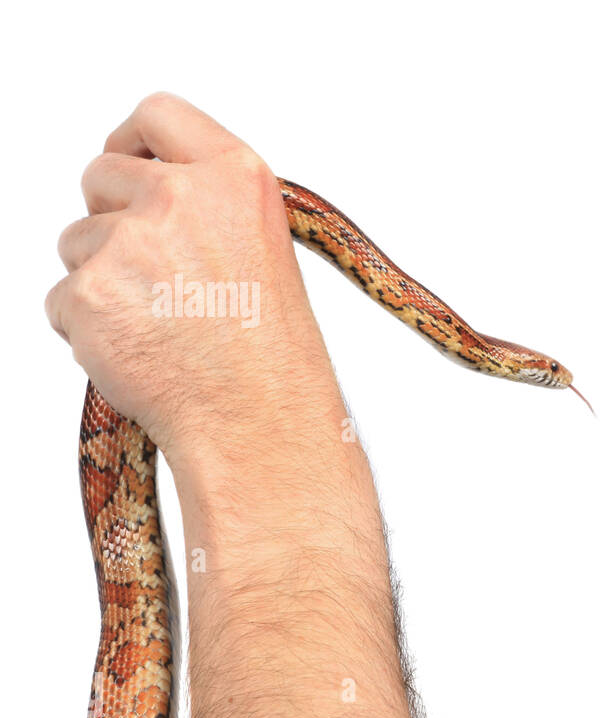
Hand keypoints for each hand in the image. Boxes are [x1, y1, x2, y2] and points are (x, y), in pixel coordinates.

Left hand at [46, 92, 329, 464]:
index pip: (159, 115)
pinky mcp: (88, 294)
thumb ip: (208, 204)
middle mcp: (181, 199)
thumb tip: (146, 192)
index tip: (132, 160)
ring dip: (101, 278)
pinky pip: (62, 298)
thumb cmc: (270, 351)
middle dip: (112, 217)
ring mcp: (129, 244)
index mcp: (236, 178)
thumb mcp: (265, 248)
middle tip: (154, 273)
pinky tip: (140, 349)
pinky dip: (88, 326)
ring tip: (160, 324)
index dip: (135, 140)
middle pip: (101, 175)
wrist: (258, 420)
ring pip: (76, 241)